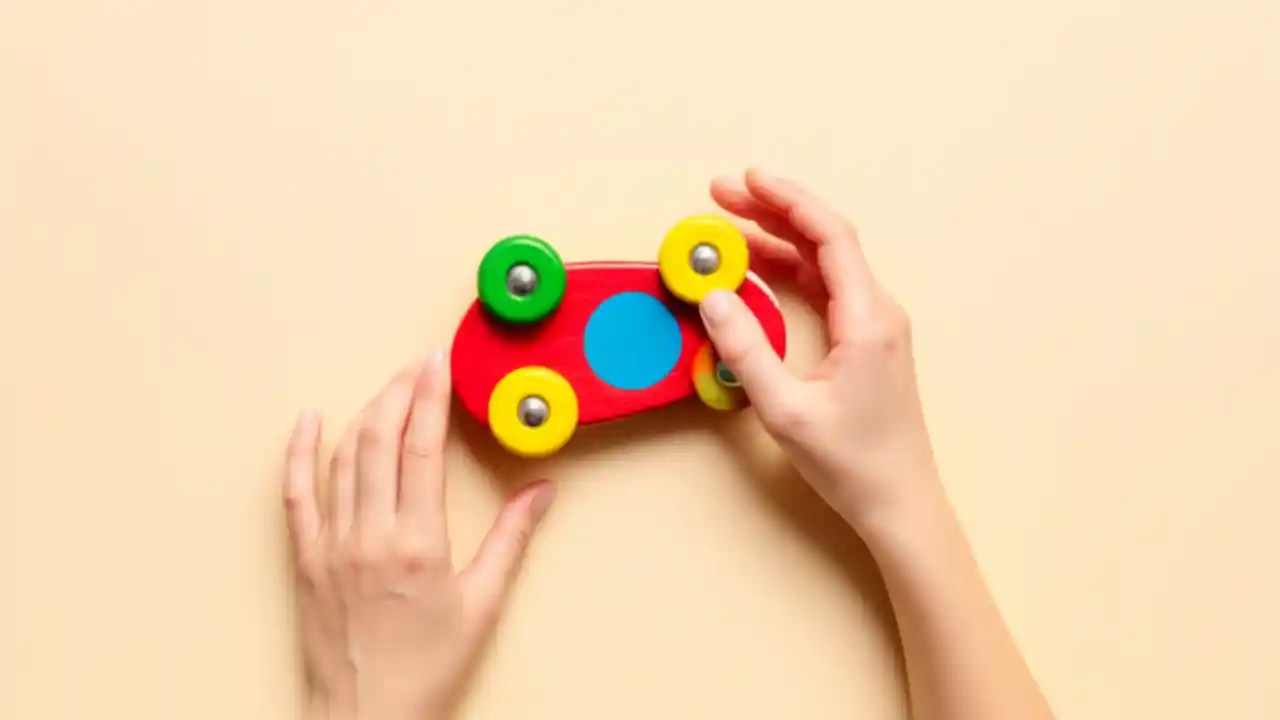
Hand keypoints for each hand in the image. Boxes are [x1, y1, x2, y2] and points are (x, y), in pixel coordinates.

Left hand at [283, 352, 555, 719]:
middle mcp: (370, 536)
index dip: (430, 398)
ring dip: (363, 413)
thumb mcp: (483, 604)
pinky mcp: (306, 558)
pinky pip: (296, 493)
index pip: (422, 448)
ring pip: (341, 457)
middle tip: (417, 366)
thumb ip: (511, 540)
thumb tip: (541, 493)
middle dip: (398, 392)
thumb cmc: (426, 669)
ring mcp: (331, 544)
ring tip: (386, 387)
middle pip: (378, 440)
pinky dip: (299, 452)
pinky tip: (308, 421)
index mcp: (418, 544)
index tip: (437, 364)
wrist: (368, 716)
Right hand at [701, 168, 940, 534]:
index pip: (829, 235)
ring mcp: (875, 327)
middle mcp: (877, 313)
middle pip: (824, 240)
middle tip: (720, 196)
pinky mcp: (866, 344)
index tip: (747, 179)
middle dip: (772, 211)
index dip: (787, 200)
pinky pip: (826, 290)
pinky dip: (789, 272)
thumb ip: (746, 351)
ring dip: (777, 241)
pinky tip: (757, 272)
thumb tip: (713, 298)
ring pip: (824, 264)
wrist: (900, 503)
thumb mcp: (785, 410)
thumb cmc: (852, 463)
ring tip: (727, 230)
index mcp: (867, 319)